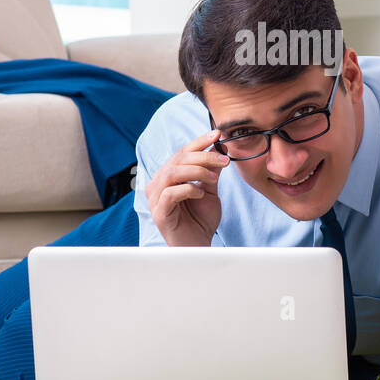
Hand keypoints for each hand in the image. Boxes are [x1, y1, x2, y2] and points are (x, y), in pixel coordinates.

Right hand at [144, 128, 228, 246]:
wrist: (199, 246)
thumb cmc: (201, 219)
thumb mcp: (209, 189)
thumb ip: (210, 170)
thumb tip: (218, 146)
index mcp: (167, 176)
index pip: (181, 153)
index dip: (198, 142)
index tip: (216, 134)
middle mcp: (158, 185)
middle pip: (177, 160)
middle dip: (203, 156)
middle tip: (224, 160)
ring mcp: (155, 199)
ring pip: (172, 173)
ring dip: (196, 171)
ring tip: (214, 178)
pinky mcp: (159, 214)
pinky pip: (170, 194)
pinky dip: (189, 189)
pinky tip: (201, 194)